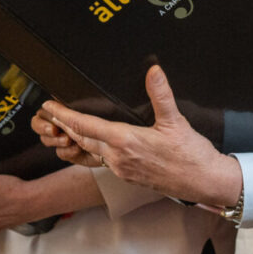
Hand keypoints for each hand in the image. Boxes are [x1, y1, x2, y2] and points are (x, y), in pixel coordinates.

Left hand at [38, 65, 240, 205]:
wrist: (203, 182)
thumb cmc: (191, 154)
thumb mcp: (176, 121)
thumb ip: (161, 94)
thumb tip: (154, 71)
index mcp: (126, 141)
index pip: (86, 126)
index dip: (64, 115)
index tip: (49, 107)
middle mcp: (118, 158)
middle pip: (82, 139)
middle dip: (64, 126)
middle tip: (49, 114)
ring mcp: (122, 169)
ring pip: (90, 152)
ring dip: (75, 139)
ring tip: (63, 127)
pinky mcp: (128, 176)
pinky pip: (101, 162)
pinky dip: (90, 150)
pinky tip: (90, 145)